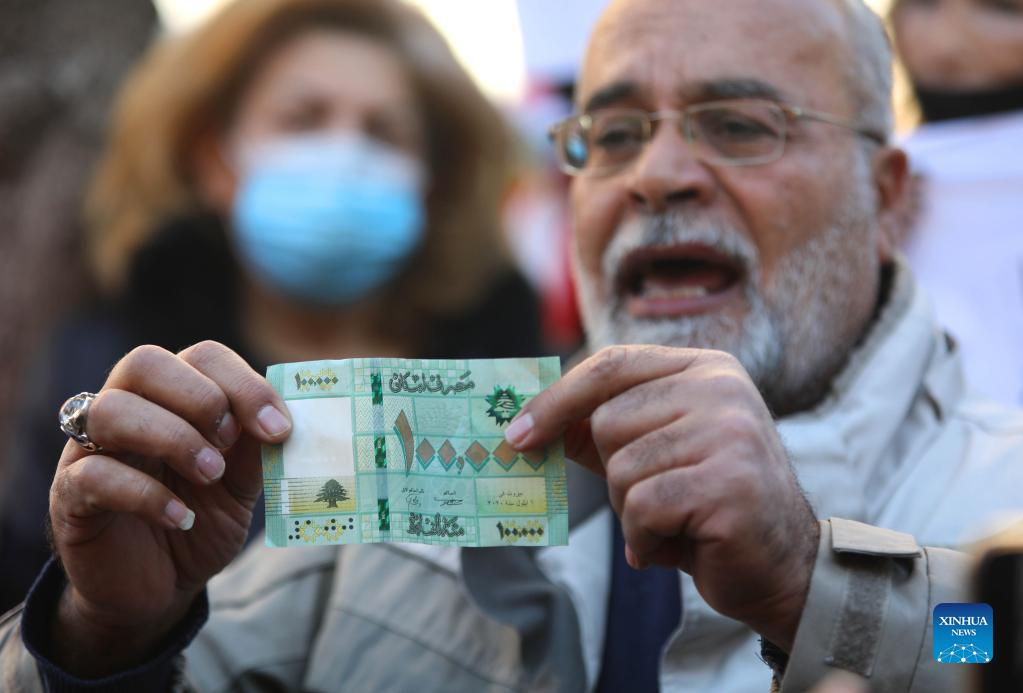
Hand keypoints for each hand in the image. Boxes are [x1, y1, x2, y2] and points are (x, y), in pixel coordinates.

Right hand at [47, 341, 291, 674]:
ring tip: (210, 476)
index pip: (203, 356)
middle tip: (229, 442)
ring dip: (172, 439)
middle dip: (199, 397)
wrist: (161, 588)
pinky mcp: (69, 496)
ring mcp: (90, 449)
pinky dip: (144, 494)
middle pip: (144, 363)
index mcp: (174, 397)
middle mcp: (127, 409)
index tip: (279, 428)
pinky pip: (92, 474)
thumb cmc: (201, 519)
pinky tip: (182, 518)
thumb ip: (256, 449)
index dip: (244, 383)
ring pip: (110, 410)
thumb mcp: (242, 484)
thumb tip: (283, 421)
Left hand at [505, 345, 818, 649]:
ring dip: (632, 511)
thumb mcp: (655, 454)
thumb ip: (602, 429)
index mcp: (705, 368)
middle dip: (614, 474)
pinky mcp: (729, 482)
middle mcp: (722, 388)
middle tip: (655, 502)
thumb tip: (528, 420)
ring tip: (676, 522)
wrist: (784, 568)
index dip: (556, 400)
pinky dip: (646, 537)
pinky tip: (683, 544)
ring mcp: (730, 431)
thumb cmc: (708, 506)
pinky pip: (642, 506)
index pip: (611, 364)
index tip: (517, 435)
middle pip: (607, 421)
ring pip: (621, 467)